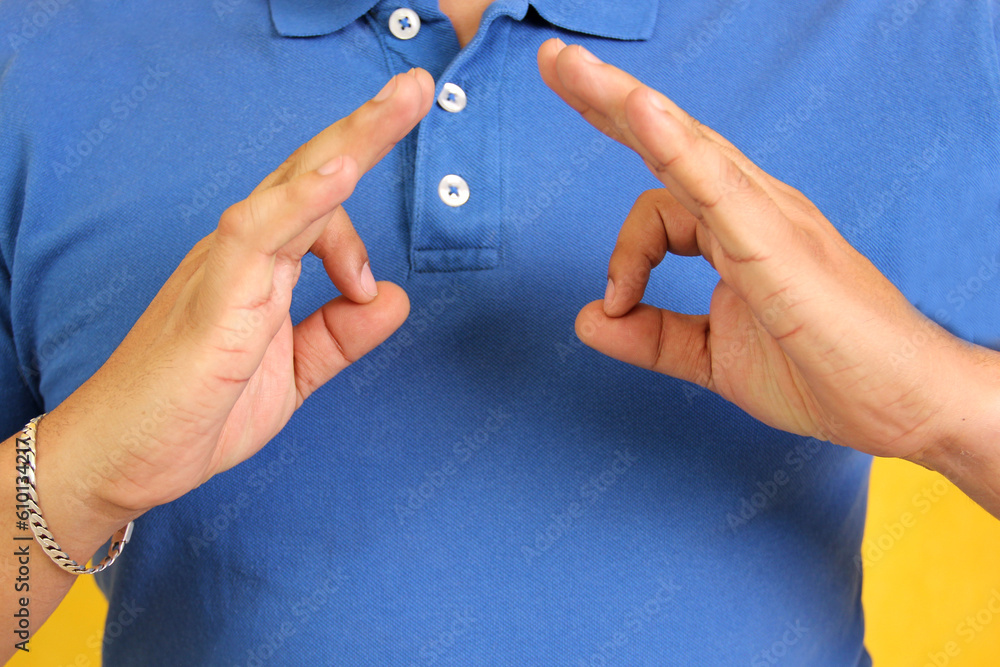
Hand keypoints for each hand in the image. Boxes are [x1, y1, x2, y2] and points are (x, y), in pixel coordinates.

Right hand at [39, 69, 435, 523]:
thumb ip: (340, 334)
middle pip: (311, 171)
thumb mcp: (293, 372)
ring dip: (351, 141)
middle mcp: (243, 251)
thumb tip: (394, 297)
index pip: (320, 214)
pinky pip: (256, 232)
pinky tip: (340, 170)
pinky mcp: (212, 297)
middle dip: (369, 128)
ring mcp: (225, 267)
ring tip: (403, 99)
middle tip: (419, 86)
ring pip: (291, 185)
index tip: (364, 292)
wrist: (121, 461)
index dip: (354, 241)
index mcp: (260, 265)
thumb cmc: (196, 411)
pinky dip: (300, 200)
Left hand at [537, 39, 993, 464]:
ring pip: (684, 144)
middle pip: (667, 139)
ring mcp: (767, 217)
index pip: (659, 201)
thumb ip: (651, 339)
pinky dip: (672, 145)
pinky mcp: (777, 243)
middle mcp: (750, 208)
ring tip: (566, 64)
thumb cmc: (825, 373)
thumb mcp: (714, 359)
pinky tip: (635, 109)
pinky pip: (716, 183)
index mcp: (737, 231)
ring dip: (621, 100)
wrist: (903, 405)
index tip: (614, 305)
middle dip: (604, 98)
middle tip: (554, 60)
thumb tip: (587, 321)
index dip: (623, 252)